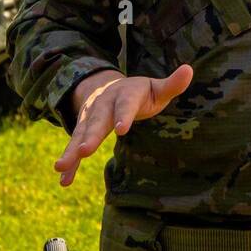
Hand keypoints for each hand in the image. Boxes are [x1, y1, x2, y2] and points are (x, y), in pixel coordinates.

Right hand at [55, 65, 193, 186]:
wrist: (110, 87)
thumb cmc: (141, 93)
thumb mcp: (156, 88)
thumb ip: (172, 84)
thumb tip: (189, 70)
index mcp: (125, 94)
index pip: (125, 105)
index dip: (123, 116)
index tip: (121, 130)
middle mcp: (103, 105)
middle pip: (97, 121)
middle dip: (90, 136)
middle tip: (85, 150)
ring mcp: (90, 118)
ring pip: (80, 134)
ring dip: (71, 151)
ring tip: (61, 167)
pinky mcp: (83, 131)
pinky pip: (75, 147)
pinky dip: (71, 163)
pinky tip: (64, 180)